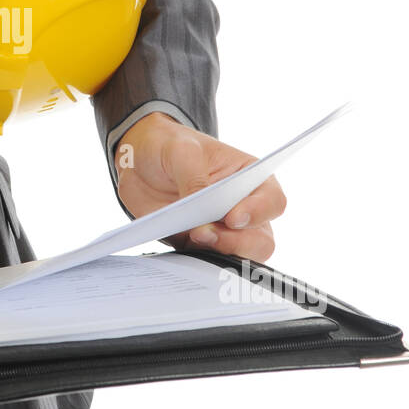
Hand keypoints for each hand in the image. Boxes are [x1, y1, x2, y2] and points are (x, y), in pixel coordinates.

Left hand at [116, 113, 285, 261]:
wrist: (136, 161)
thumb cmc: (169, 146)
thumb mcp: (180, 150)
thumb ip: (193, 178)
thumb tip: (201, 211)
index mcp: (249, 178)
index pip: (272, 201)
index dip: (259, 213)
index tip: (233, 217)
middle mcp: (242, 208)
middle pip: (261, 239)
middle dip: (238, 242)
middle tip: (205, 234)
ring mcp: (221, 230)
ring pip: (239, 257)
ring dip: (218, 253)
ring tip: (192, 236)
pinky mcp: (197, 245)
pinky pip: (205, 262)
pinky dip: (195, 261)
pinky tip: (179, 245)